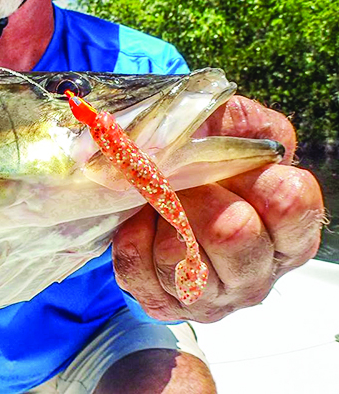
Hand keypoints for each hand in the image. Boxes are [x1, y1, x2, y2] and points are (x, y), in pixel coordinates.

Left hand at [112, 95, 324, 321]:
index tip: (232, 167)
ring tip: (161, 205)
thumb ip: (245, 124)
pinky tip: (140, 224)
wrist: (154, 194)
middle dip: (200, 198)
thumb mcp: (229, 132)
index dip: (257, 179)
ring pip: (186, 262)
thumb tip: (237, 127)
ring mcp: (215, 295)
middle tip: (186, 186)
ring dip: (165, 219)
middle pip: (236, 235)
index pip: (293, 205)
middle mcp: (259, 269)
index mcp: (289, 229)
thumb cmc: (203, 167)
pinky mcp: (166, 303)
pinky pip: (142, 272)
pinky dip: (133, 239)